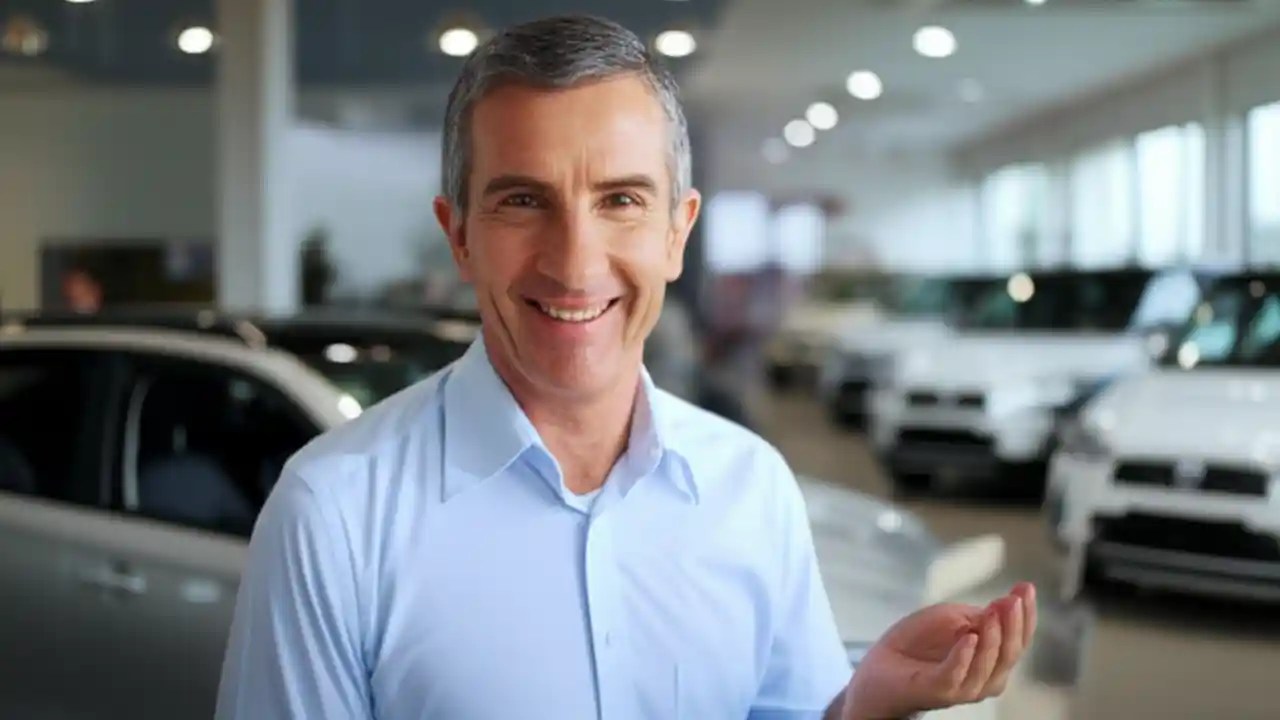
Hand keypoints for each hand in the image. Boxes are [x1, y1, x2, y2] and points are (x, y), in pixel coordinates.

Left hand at [842, 583, 1036, 719]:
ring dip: (992, 638)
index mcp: (992, 658)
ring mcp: (962, 687)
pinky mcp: (937, 690)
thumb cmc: (918, 642)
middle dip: (1014, 625)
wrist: (881, 666)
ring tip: (993, 612)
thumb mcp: (951, 618)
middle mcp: (985, 677)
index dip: (1026, 614)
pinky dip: (964, 657)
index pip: (1018, 638)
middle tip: (1012, 600)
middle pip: (1010, 654)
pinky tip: (968, 637)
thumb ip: (978, 615)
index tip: (1026, 587)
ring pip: (988, 667)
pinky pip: (955, 676)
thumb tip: (1006, 604)